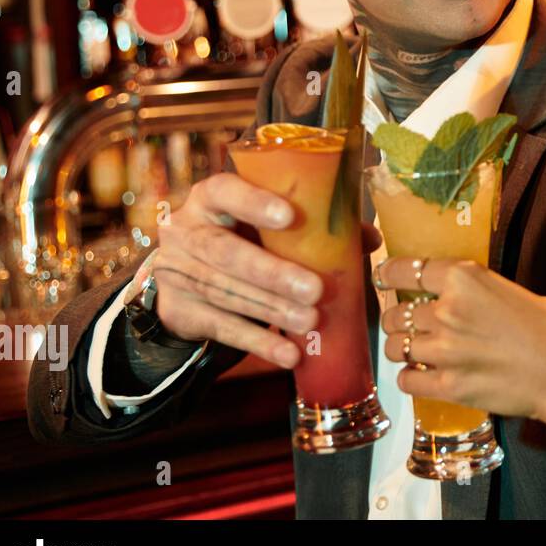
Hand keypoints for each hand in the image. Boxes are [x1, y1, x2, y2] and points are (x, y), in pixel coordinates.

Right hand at [151, 171, 381, 368]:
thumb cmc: (240, 239)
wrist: (182, 279)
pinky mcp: (179, 311)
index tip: (289, 216)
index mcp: (210, 199)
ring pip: (227, 294)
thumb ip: (311, 226)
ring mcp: (176, 273)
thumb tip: (369, 237)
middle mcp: (187, 232)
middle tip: (315, 290)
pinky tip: (289, 354)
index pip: (225, 191)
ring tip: (311, 321)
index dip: (254, 203)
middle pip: (227, 253)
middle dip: (273, 273)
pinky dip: (259, 343)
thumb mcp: (262, 227)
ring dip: (273, 310)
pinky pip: (222, 328)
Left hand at [375, 257, 545, 423]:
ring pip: (395, 346)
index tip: (385, 278)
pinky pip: (406, 380)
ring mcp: (444, 352)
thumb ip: (475, 290)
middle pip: (395, 312)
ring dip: (402, 347)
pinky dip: (411, 378)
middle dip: (399, 317)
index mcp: (463, 279)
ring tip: (418, 350)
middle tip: (412, 323)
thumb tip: (456, 296)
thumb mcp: (511, 290)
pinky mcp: (448, 387)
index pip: (404, 269)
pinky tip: (425, 375)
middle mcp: (446, 311)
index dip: (389, 274)